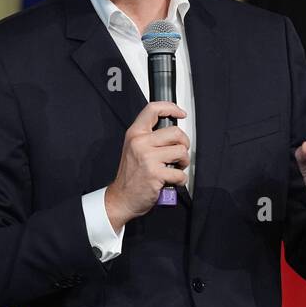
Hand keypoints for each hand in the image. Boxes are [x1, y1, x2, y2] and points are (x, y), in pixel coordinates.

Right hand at [104, 101, 189, 231]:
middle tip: (178, 153)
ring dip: (183, 162)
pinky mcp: (155, 174)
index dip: (170, 108)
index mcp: (135, 134)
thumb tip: (172, 131)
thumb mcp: (133, 148)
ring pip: (181, 151)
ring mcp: (147, 158)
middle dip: (184, 144)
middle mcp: (140, 143)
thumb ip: (148, 137)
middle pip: (175, 132)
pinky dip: (180, 180)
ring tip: (174, 168)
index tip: (180, 113)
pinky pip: (180, 173)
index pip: (153, 109)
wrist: (121, 198)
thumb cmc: (131, 175)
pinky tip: (171, 181)